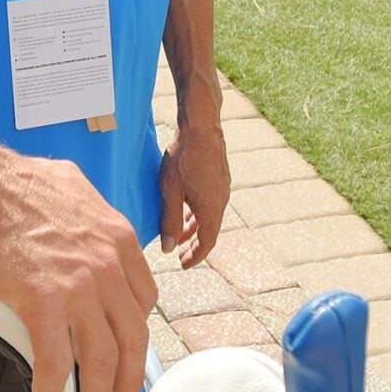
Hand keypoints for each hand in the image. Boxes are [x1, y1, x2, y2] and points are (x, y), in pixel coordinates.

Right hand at [0, 136, 156, 391]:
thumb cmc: (15, 184)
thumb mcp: (76, 191)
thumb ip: (91, 221)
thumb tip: (86, 235)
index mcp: (118, 239)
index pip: (144, 298)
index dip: (136, 331)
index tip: (128, 349)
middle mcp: (107, 265)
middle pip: (132, 336)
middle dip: (129, 376)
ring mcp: (79, 286)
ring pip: (101, 355)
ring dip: (96, 390)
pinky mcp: (44, 302)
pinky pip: (54, 357)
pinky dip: (51, 381)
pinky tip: (44, 391)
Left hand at [158, 120, 228, 267]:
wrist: (200, 126)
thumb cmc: (183, 157)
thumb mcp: (170, 192)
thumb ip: (170, 221)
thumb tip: (168, 248)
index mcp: (211, 209)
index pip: (207, 242)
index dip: (195, 256)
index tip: (183, 265)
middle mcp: (221, 201)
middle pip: (209, 231)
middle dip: (194, 245)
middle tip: (180, 256)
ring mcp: (222, 188)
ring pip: (209, 216)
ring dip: (195, 228)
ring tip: (180, 236)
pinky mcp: (219, 177)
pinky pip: (210, 203)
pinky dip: (198, 213)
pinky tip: (187, 210)